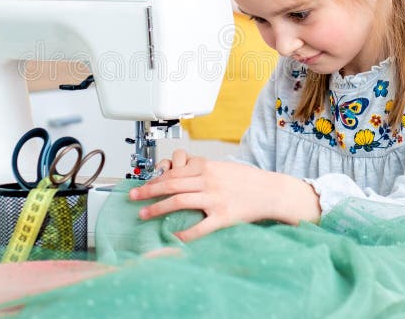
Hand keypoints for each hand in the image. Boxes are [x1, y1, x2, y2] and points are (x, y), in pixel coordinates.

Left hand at [129, 150, 320, 241]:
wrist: (271, 191)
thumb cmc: (247, 180)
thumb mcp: (222, 167)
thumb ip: (202, 169)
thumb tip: (179, 173)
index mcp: (207, 167)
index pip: (173, 172)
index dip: (155, 179)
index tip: (143, 185)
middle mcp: (208, 180)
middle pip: (170, 184)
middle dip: (148, 191)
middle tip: (133, 197)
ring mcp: (215, 198)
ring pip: (178, 201)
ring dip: (158, 208)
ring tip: (144, 214)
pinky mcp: (223, 216)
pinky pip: (200, 226)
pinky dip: (185, 233)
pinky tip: (174, 238)